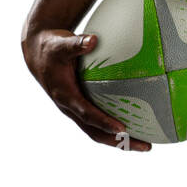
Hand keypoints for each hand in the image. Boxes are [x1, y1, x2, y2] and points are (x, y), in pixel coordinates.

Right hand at [22, 28, 151, 150]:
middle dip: (119, 142)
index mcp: (65, 95)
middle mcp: (71, 108)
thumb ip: (77, 43)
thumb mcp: (61, 45)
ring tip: (146, 145)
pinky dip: (116, 128)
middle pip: (95, 132)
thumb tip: (93, 40)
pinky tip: (138, 125)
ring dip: (121, 141)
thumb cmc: (53, 48)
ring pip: (98, 132)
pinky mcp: (81, 106)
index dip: (103, 122)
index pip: (86, 113)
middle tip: (145, 146)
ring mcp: (76, 110)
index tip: (122, 129)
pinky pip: (99, 122)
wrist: (39, 54)